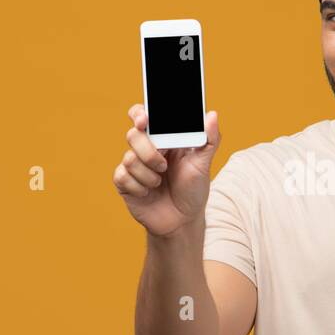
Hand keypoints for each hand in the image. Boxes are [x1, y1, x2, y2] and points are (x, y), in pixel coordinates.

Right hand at [113, 104, 219, 236]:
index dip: (139, 114)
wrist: (182, 220)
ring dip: (148, 174)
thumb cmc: (193, 189)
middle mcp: (145, 148)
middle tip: (164, 166)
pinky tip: (148, 193)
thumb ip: (209, 139)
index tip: (146, 121)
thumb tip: (212, 114)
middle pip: (133, 135)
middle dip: (148, 151)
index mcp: (163, 138)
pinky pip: (122, 176)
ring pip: (129, 158)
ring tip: (160, 183)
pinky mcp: (124, 183)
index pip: (143, 116)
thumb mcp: (204, 164)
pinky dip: (138, 187)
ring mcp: (133, 165)